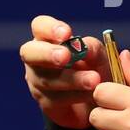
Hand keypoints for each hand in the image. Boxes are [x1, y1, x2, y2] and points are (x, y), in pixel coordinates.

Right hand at [20, 15, 111, 129]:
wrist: (98, 101)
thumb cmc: (94, 69)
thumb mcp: (99, 56)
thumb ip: (93, 49)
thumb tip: (85, 46)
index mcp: (48, 39)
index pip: (40, 26)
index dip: (50, 28)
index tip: (67, 33)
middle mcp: (37, 58)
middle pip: (30, 52)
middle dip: (48, 54)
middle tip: (66, 56)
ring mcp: (37, 81)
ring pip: (47, 80)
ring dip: (72, 79)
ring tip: (93, 80)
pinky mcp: (45, 103)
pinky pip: (56, 99)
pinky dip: (76, 95)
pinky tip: (92, 93)